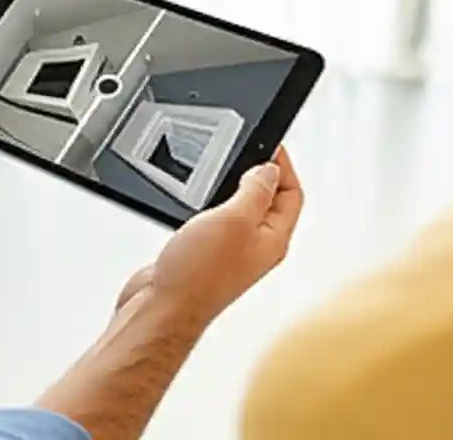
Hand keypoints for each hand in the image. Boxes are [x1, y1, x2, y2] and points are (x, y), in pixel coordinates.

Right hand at [116, 148, 303, 326]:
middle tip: (242, 153)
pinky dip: (207, 204)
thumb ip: (255, 191)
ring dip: (230, 187)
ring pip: (239, 208)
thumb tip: (267, 168)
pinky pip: (214, 220)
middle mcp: (255, 246)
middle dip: (257, 172)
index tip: (266, 144)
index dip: (283, 165)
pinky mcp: (203, 253)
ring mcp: (229, 251)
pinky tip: (194, 200)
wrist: (161, 308)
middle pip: (268, 199)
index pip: (292, 194)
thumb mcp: (234, 219)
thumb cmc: (197, 276)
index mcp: (273, 239)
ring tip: (219, 171)